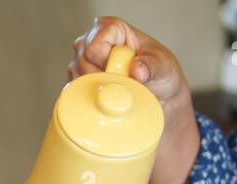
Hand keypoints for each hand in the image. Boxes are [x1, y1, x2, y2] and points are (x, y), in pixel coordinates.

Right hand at [67, 16, 199, 183]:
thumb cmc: (160, 75)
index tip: (123, 70)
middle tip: (122, 85)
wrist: (155, 99)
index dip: (106, 62)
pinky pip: (72, 94)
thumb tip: (137, 70)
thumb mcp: (164, 67)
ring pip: (75, 80)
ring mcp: (81, 64)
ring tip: (116, 92)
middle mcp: (91, 42)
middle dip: (101, 79)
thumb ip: (152, 66)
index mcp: (111, 29)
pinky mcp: (77, 84)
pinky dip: (88, 100)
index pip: (94, 46)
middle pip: (81, 63)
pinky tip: (103, 101)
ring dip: (95, 91)